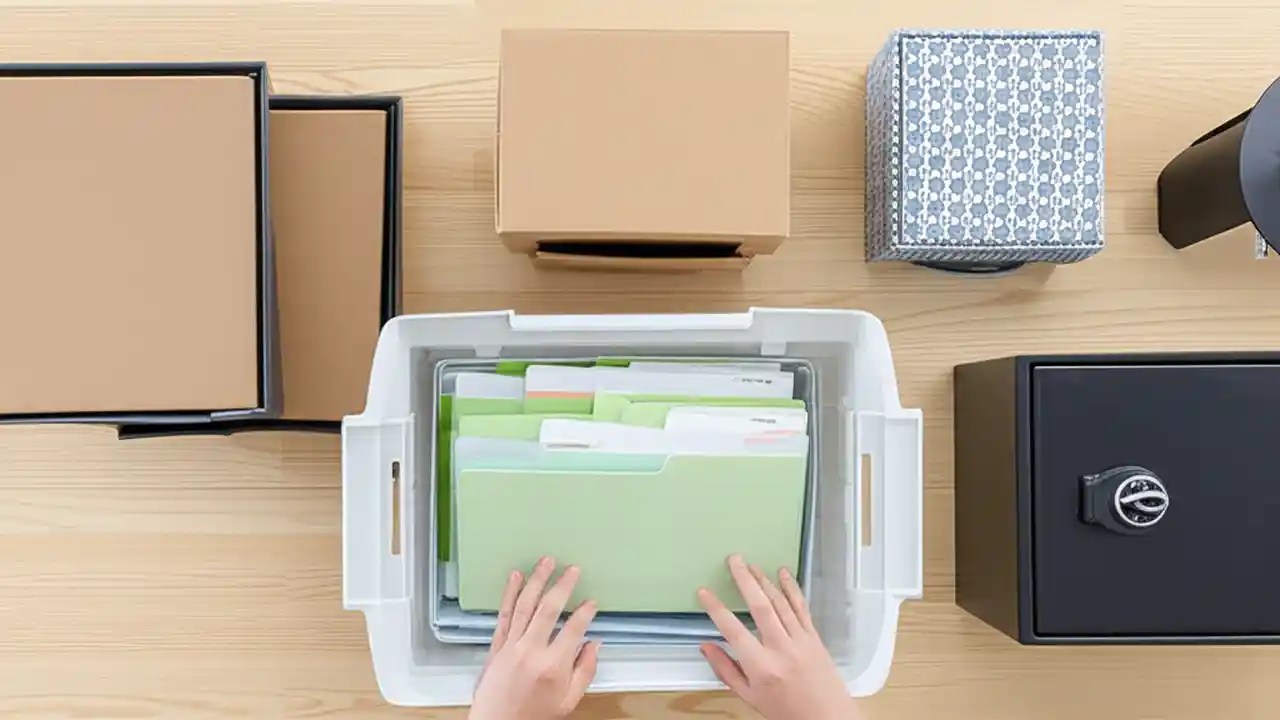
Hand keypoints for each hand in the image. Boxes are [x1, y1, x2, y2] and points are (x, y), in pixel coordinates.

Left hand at [469, 557, 600, 719]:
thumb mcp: (568, 701)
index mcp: (553, 666)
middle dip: (563, 586)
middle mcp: (531, 652)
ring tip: (546, 562)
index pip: (574, 629)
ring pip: (525, 605)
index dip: (585, 613)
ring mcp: (511, 646)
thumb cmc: (533, 717)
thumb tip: (594, 645)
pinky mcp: (496, 646)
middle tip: (572, 569)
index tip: (592, 603)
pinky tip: (515, 578)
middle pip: (549, 609)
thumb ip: (584, 671)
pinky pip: (504, 614)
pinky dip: (509, 594)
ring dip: (537, 580)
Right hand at [697, 555, 859, 719]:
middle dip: (745, 580)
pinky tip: (783, 574)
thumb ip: (726, 670)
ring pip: (780, 603)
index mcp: (761, 667)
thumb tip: (706, 646)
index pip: (733, 630)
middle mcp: (781, 649)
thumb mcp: (749, 697)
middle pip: (760, 606)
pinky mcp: (814, 637)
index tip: (704, 593)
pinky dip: (791, 588)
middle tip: (733, 560)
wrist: (827, 719)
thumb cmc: (786, 712)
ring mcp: (800, 641)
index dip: (716, 609)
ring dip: (764, 580)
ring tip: (750, 564)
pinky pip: (801, 608)